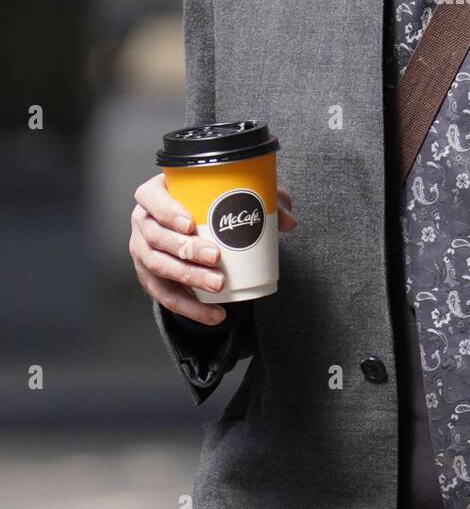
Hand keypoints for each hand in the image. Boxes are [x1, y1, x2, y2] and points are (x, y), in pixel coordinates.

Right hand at [130, 173, 297, 324]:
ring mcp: (143, 251)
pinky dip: (191, 308)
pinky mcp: (150, 278)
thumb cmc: (204, 204)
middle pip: (156, 237)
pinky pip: (167, 296)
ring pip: (159, 267)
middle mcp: (143, 222)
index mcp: (155, 195)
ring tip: (218, 285)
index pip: (150, 198)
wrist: (185, 226)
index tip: (189, 224)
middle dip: (185, 250)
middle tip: (215, 257)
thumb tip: (287, 220)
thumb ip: (260, 199)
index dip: (166, 211)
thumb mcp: (230, 195)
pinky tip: (214, 314)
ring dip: (189, 278)